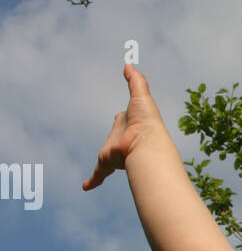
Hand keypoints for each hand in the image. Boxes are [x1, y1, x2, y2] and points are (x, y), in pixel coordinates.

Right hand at [82, 63, 165, 190]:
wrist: (145, 145)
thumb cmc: (145, 121)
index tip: (121, 115)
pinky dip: (92, 180)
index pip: (122, 117)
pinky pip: (98, 174)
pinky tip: (86, 187)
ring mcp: (114, 151)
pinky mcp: (106, 162)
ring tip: (109, 162)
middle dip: (116, 136)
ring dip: (107, 162)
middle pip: (114, 135)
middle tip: (120, 140)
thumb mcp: (141, 96)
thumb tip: (130, 64)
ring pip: (107, 157)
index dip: (123, 116)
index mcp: (127, 123)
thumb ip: (136, 80)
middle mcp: (121, 138)